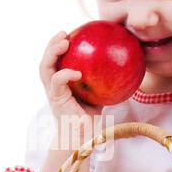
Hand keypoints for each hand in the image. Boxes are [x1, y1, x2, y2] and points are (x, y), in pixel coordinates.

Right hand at [40, 30, 106, 150]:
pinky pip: (57, 83)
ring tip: (63, 42)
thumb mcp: (99, 96)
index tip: (70, 34)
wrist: (80, 139)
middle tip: (63, 33)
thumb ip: (105, 83)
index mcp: (61, 84)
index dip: (59, 46)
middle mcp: (54, 86)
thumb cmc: (89, 119)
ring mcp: (53, 93)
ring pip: (45, 68)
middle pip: (46, 61)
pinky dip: (65, 74)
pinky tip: (77, 72)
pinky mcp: (56, 100)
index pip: (56, 61)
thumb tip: (127, 68)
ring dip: (52, 53)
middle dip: (51, 45)